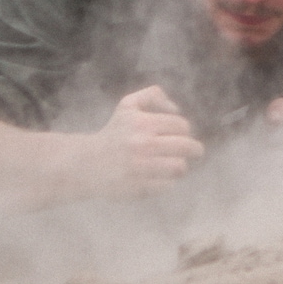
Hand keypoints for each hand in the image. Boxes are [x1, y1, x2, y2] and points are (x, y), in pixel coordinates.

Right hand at [73, 85, 201, 195]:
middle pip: (186, 147)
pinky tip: (158, 177)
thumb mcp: (127, 105)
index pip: (181, 126)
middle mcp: (142, 144)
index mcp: (142, 123)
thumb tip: (176, 108)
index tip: (181, 136)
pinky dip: (167, 182)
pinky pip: (168, 185)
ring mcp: (141, 167)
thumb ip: (152, 95)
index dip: (184, 131)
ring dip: (180, 166)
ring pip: (180, 167)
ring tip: (175, 165)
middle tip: (195, 152)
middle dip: (195, 150)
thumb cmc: (113, 134)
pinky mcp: (139, 188)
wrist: (86, 164)